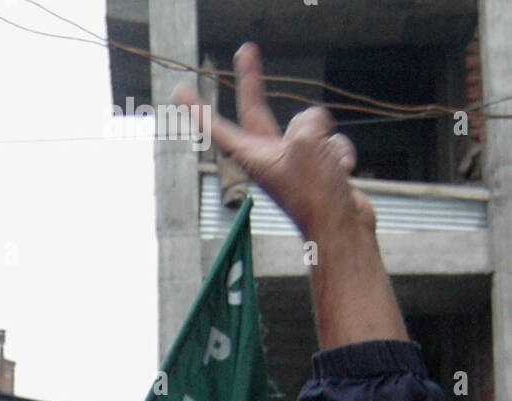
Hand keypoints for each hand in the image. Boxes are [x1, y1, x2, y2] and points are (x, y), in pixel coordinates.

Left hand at [172, 44, 368, 242]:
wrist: (342, 228)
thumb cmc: (317, 194)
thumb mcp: (308, 143)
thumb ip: (305, 121)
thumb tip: (312, 127)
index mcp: (254, 157)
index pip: (219, 128)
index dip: (200, 109)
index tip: (180, 92)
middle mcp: (269, 156)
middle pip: (258, 110)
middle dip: (253, 80)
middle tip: (245, 49)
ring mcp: (293, 160)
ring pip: (312, 124)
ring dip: (328, 141)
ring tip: (328, 168)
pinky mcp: (317, 165)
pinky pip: (332, 142)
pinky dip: (342, 154)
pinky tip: (342, 173)